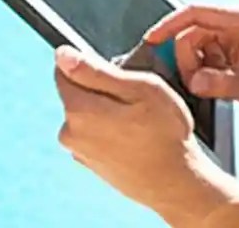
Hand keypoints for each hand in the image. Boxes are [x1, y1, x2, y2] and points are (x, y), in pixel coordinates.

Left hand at [52, 46, 227, 225]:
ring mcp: (80, 152)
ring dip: (107, 112)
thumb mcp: (139, 88)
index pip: (64, 70)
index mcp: (78, 110)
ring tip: (139, 123)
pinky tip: (135, 139)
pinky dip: (111, 132)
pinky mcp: (91, 165)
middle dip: (101, 90)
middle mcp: (70, 133)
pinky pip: (96, 135)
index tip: (118, 75)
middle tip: (136, 100)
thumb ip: (96, 70)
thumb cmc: (164, 134)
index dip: (91, 65)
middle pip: (77, 93)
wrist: (176, 184)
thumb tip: (63, 55)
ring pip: (88, 114)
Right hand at [144, 5, 238, 114]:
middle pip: (189, 35)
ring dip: (195, 70)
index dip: (169, 24)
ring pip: (193, 50)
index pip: (194, 13)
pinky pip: (202, 60)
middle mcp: (232, 26)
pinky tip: (218, 87)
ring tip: (214, 88)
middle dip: (186, 61)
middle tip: (198, 84)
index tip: (151, 39)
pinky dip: (202, 74)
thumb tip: (196, 81)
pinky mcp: (226, 52)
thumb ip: (227, 84)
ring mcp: (228, 39)